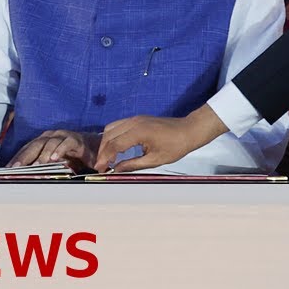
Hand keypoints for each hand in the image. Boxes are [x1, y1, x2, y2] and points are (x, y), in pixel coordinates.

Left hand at [8, 130, 100, 169]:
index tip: (7, 170)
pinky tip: (54, 159)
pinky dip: (59, 150)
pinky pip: (66, 143)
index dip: (17, 158)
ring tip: (36, 165)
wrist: (93, 148)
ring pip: (49, 143)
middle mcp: (51, 136)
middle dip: (24, 156)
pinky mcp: (75, 140)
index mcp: (43, 141)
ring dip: (42, 155)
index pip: (27, 149)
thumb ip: (42, 166)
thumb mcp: (54, 162)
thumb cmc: (71, 156)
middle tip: (16, 168)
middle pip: (35, 145)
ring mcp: (63, 136)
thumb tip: (24, 177)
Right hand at [95, 105, 227, 171]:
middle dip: (102, 151)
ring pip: (111, 128)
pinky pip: (119, 126)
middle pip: (109, 135)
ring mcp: (135, 119)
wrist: (189, 130)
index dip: (105, 158)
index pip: (114, 145)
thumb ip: (133, 165)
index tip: (100, 168)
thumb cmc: (176, 146)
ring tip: (108, 159)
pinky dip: (113, 136)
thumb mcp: (155, 160)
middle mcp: (134, 122)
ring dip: (106, 143)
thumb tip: (117, 170)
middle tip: (101, 166)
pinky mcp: (138, 119)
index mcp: (139, 132)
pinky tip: (117, 149)